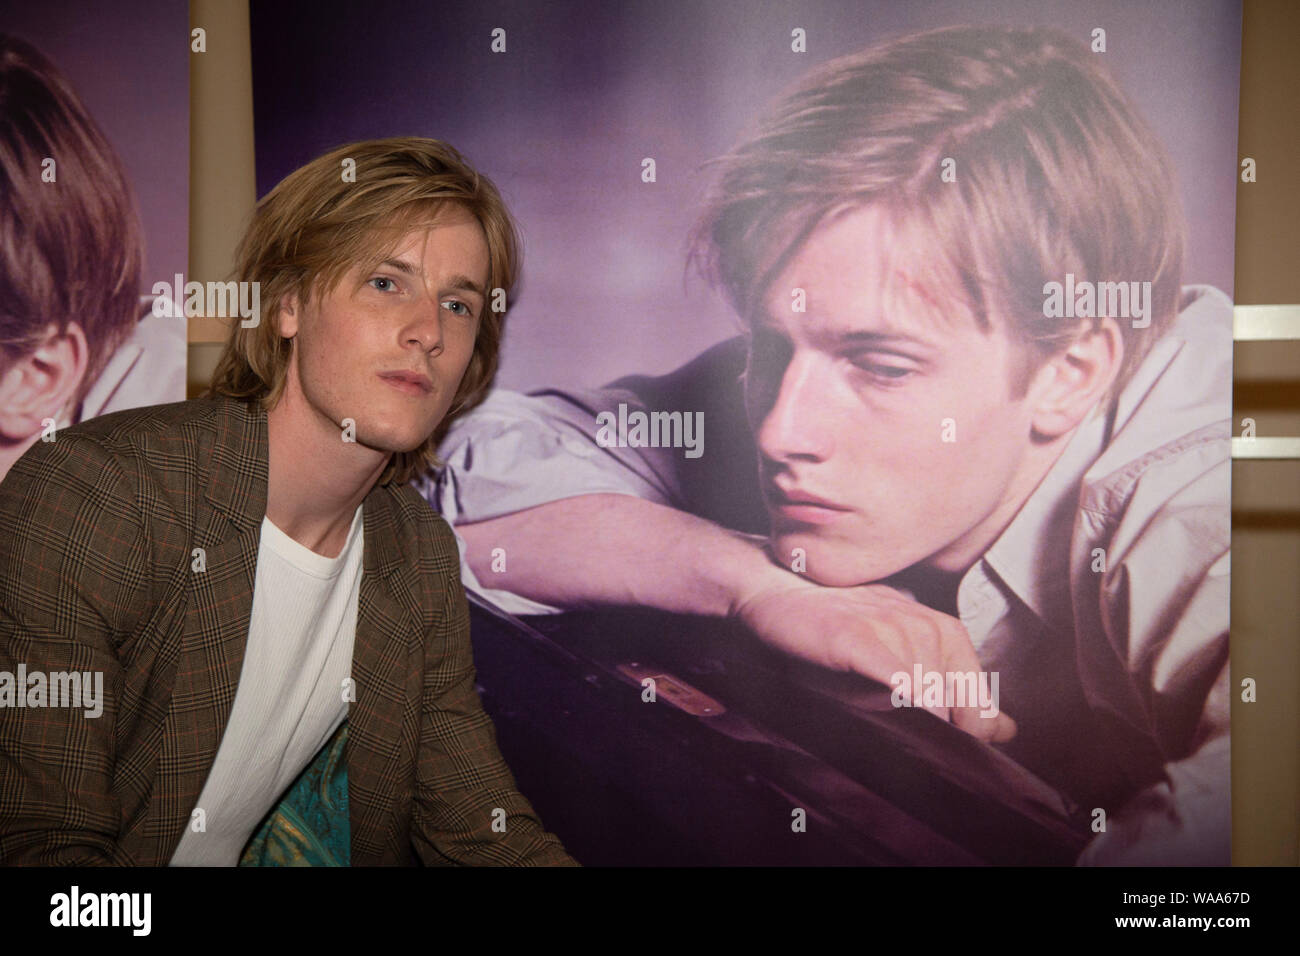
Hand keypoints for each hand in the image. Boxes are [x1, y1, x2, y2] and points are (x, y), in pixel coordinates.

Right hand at [732, 578, 1015, 742]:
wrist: (776, 592)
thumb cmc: (834, 632)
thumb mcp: (900, 658)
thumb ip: (954, 692)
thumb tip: (1006, 729)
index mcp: (945, 632)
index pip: (977, 704)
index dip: (964, 738)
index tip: (947, 762)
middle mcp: (928, 627)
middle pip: (952, 709)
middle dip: (935, 739)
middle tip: (906, 756)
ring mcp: (895, 628)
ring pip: (925, 702)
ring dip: (903, 727)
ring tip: (870, 725)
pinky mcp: (861, 637)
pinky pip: (898, 685)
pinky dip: (900, 707)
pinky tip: (885, 718)